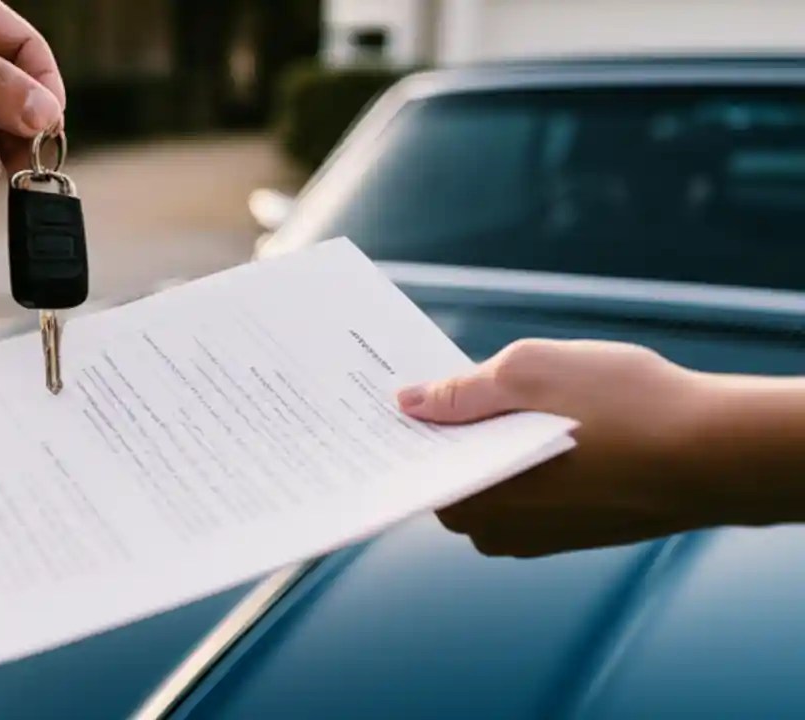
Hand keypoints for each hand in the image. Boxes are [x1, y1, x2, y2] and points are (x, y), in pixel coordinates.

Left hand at [396, 340, 727, 556]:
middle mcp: (496, 531)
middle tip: (449, 382)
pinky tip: (544, 427)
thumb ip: (460, 391)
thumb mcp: (526, 371)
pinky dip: (525, 462)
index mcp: (472, 499)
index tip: (398, 390)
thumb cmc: (623, 406)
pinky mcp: (572, 533)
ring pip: (490, 484)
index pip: (415, 464)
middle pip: (448, 474)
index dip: (410, 423)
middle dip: (447, 432)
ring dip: (489, 445)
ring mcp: (535, 538)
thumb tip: (410, 402)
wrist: (714, 453)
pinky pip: (528, 495)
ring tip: (504, 398)